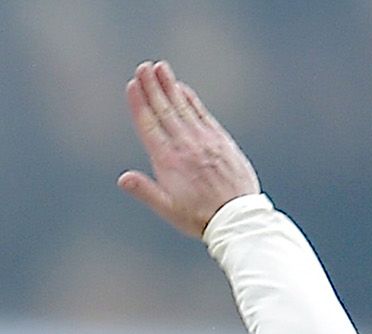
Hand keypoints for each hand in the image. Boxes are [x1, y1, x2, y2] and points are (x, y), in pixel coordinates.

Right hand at [118, 59, 259, 237]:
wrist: (239, 220)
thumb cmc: (201, 218)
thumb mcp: (169, 210)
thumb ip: (146, 192)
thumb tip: (123, 179)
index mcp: (168, 161)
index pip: (149, 125)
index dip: (140, 104)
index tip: (133, 85)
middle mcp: (185, 146)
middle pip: (164, 110)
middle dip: (153, 87)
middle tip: (143, 67)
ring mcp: (204, 141)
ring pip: (183, 107)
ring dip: (170, 86)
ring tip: (160, 68)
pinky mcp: (221, 142)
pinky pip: (203, 114)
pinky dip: (192, 100)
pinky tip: (183, 89)